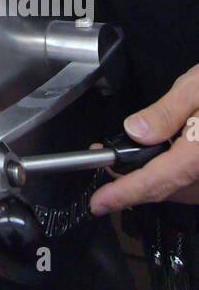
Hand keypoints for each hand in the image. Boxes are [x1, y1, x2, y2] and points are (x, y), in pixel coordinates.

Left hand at [90, 64, 198, 214]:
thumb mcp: (197, 86)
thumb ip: (166, 112)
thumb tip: (136, 130)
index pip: (157, 181)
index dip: (124, 194)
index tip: (100, 203)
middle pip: (168, 190)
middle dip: (134, 182)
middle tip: (107, 162)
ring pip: (183, 192)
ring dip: (156, 182)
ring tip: (131, 160)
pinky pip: (195, 186)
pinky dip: (177, 178)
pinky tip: (164, 160)